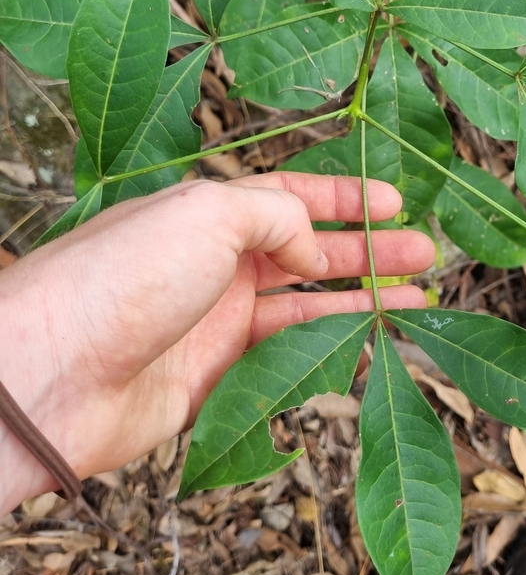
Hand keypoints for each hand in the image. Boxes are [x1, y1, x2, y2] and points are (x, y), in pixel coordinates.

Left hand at [0, 174, 434, 512]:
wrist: (51, 375)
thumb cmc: (121, 279)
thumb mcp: (206, 215)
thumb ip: (275, 217)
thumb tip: (311, 248)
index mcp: (208, 213)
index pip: (290, 196)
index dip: (344, 199)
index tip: (394, 202)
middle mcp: (214, 264)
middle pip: (308, 251)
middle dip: (367, 249)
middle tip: (424, 252)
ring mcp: (216, 322)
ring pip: (307, 305)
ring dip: (362, 298)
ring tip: (417, 295)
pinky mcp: (217, 378)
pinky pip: (286, 357)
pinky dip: (329, 347)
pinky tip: (365, 342)